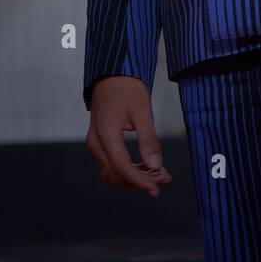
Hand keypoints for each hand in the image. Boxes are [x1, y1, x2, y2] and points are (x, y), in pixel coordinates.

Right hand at [86, 76, 172, 196]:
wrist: (112, 73)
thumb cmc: (128, 88)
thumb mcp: (142, 111)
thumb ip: (148, 139)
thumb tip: (156, 167)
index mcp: (106, 134)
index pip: (122, 168)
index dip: (140, 182)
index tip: (158, 189)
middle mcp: (96, 142)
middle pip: (117, 174)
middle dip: (141, 180)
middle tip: (165, 177)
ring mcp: (95, 142)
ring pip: (114, 171)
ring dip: (136, 176)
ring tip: (159, 173)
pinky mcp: (99, 141)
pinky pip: (112, 162)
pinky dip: (129, 168)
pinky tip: (146, 165)